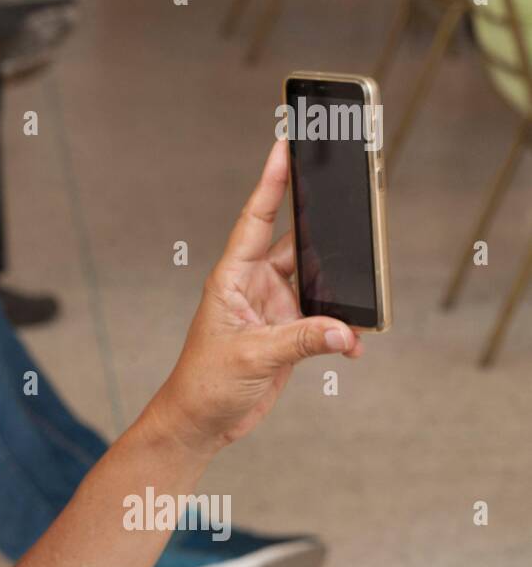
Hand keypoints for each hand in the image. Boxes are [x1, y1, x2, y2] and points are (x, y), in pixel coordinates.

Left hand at [147, 139, 364, 455]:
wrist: (201, 422)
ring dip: (340, 289)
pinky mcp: (288, 334)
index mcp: (233, 277)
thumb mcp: (251, 357)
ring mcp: (274, 309)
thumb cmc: (204, 384)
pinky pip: (325, 321)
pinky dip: (342, 331)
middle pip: (296, 243)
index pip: (256, 218)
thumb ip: (301, 340)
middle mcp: (254, 286)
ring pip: (317, 282)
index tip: (284, 144)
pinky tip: (353, 344)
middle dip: (324, 228)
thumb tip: (345, 331)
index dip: (271, 182)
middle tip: (351, 200)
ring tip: (365, 289)